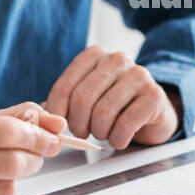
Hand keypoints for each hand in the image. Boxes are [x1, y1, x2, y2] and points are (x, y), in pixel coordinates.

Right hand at [0, 102, 64, 194]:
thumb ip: (20, 117)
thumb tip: (58, 124)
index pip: (6, 131)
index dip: (37, 135)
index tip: (51, 140)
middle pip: (11, 163)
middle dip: (34, 159)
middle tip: (36, 157)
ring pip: (9, 190)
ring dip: (18, 182)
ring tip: (5, 176)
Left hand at [44, 46, 180, 149]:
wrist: (152, 110)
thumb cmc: (114, 104)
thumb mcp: (87, 96)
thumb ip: (63, 101)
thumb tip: (40, 112)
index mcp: (94, 55)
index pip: (65, 86)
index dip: (58, 112)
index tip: (61, 125)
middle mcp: (117, 59)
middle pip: (83, 99)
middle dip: (78, 125)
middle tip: (83, 132)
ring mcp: (139, 75)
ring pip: (104, 112)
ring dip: (99, 132)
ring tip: (104, 133)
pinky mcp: (154, 95)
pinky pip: (126, 124)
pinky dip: (117, 139)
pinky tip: (119, 139)